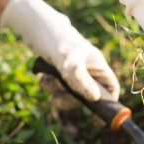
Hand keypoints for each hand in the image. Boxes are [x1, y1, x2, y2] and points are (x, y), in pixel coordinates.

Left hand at [0, 0, 119, 108]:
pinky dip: (48, 84)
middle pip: (87, 95)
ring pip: (68, 92)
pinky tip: (43, 75)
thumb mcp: (68, 62)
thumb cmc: (55, 38)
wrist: (33, 25)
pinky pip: (56, 87)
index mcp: (96, 64)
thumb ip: (81, 80)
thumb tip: (95, 99)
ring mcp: (72, 70)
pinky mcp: (58, 70)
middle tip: (59, 97)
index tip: (96, 118)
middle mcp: (87, 69)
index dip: (107, 103)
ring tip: (48, 79)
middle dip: (71, 99)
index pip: (110, 87)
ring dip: (56, 90)